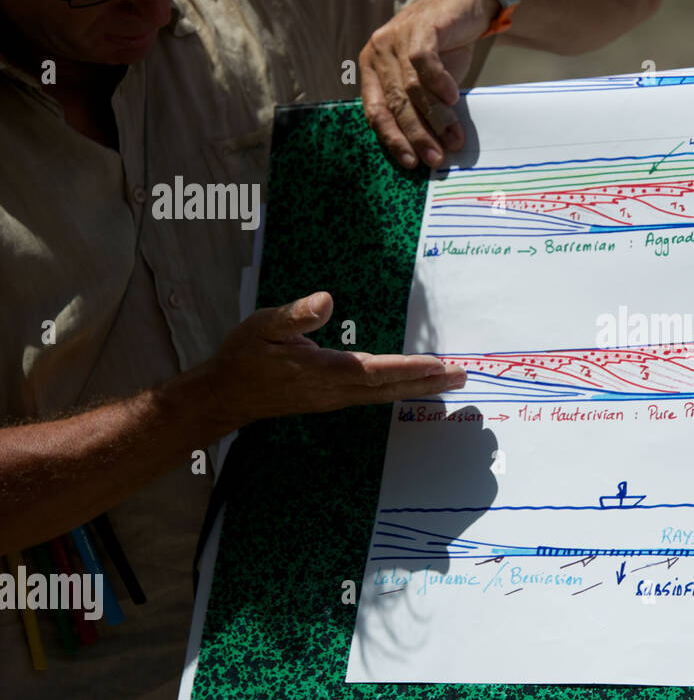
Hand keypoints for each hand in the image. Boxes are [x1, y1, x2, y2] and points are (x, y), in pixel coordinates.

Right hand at [195, 291, 465, 427]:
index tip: (438, 365)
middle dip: (427, 382)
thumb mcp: (262, 326)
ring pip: (385, 394)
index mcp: (322, 371)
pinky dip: (400, 390)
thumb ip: (295, 314)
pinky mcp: (333, 400)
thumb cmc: (244, 356)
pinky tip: (415, 385)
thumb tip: (326, 299)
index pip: (374, 370)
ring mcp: (335, 399)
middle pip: (390, 388)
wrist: (226, 395)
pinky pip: (374, 396)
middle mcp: (335, 391)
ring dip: (419, 388)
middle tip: (462, 376)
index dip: (408, 367)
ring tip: (451, 381)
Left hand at [359, 0, 496, 169]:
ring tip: (454, 139)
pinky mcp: (420, 27)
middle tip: (436, 159)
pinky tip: (453, 99)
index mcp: (372, 69)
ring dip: (435, 118)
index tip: (410, 163)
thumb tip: (430, 149)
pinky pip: (424, 62)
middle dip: (417, 136)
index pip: (375, 111)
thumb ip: (421, 107)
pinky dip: (439, 83)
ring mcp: (396, 38)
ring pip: (411, 88)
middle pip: (395, 104)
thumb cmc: (444, 46)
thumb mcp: (426, 80)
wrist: (464, 2)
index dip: (392, 139)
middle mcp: (378, 53)